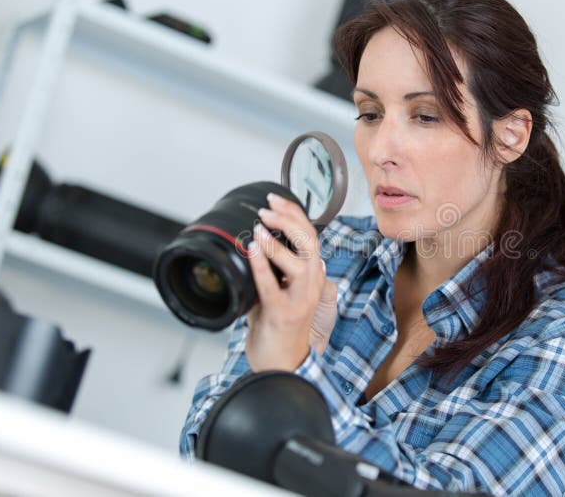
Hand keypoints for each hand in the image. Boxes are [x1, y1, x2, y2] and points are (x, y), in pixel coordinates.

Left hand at [243, 192, 335, 371]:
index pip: (311, 236)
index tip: (276, 200)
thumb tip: (254, 239)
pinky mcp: (283, 314)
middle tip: (268, 208)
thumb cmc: (279, 327)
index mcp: (311, 276)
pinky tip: (253, 249)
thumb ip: (274, 267)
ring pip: (300, 262)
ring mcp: (300, 300)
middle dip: (290, 220)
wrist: (281, 364)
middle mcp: (311, 286)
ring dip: (279, 242)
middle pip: (310, 243)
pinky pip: (273, 285)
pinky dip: (262, 265)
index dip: (296, 214)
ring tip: (260, 227)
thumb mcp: (279, 289)